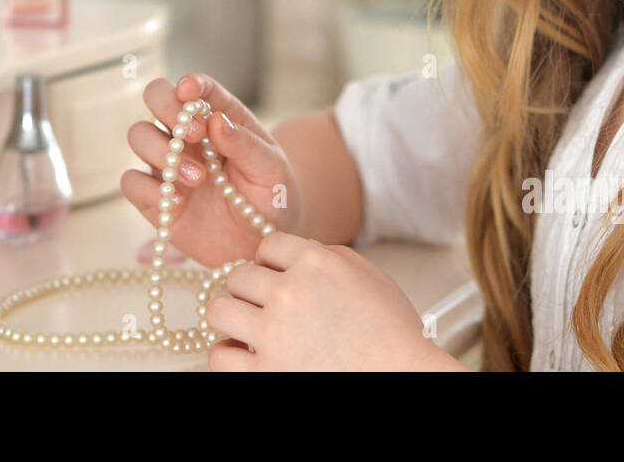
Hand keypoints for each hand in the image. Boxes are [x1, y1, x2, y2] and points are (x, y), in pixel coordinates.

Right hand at [121, 73, 303, 266]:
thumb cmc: (269, 197)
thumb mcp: (271, 170)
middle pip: (156, 97)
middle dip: (166, 107)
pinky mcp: (155, 196)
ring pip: (139, 135)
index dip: (190, 83)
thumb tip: (217, 121)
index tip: (189, 92)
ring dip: (161, 150)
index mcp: (219, 116)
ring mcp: (168, 163)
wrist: (261, 243)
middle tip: (195, 135)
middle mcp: (187, 134)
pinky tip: (178, 202)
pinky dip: (148, 189)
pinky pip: (132, 182)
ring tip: (197, 178)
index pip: (197, 87)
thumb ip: (246, 145)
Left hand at [205, 232, 460, 370]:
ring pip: (218, 310)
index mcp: (317, 263)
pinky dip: (228, 354)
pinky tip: (246, 356)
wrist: (405, 378)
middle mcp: (290, 292)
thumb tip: (295, 254)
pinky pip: (219, 356)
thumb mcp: (371, 278)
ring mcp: (274, 334)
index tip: (275, 275)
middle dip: (249, 289)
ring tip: (248, 328)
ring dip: (232, 317)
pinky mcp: (264, 373)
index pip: (268, 246)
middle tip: (263, 305)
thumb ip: (330, 257)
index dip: (271, 262)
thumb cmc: (395, 336)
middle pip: (238, 276)